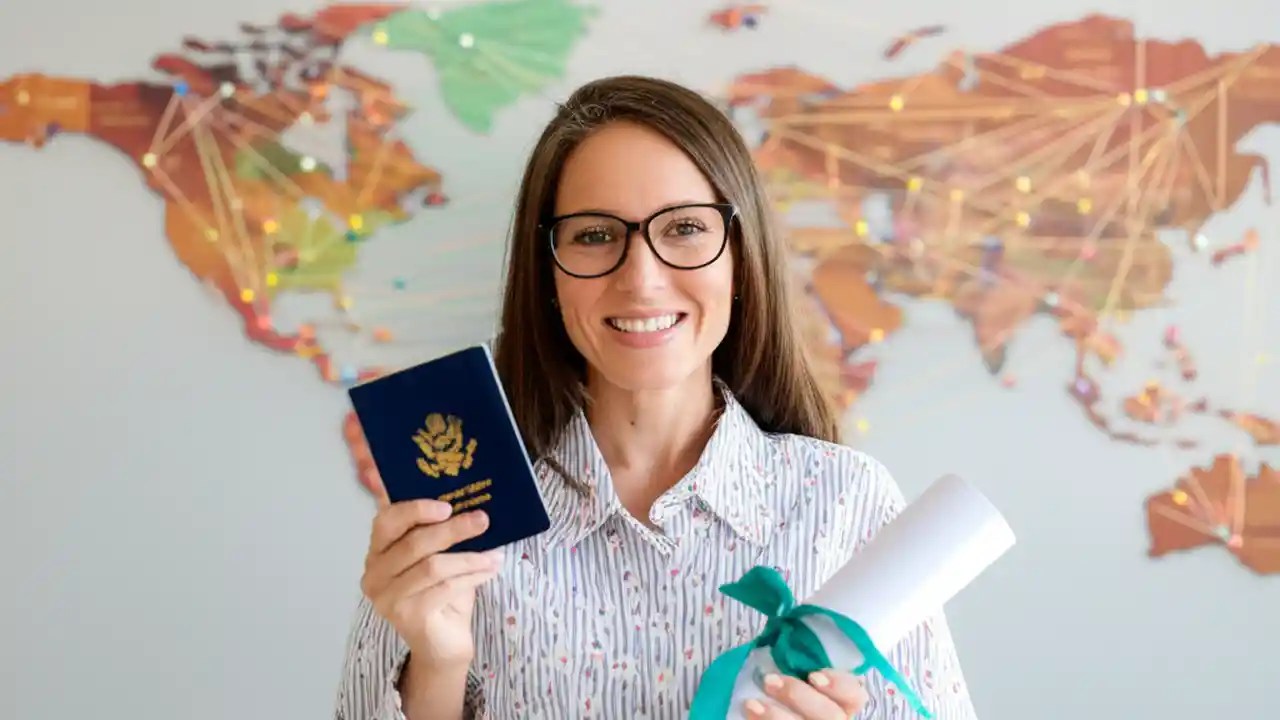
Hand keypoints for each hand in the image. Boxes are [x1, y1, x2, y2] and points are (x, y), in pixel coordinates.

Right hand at [358, 467, 502, 669]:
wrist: (442, 643)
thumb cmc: (441, 592)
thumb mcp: (437, 555)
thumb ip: (438, 531)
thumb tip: (469, 502)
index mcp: (378, 550)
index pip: (386, 520)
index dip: (415, 509)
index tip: (448, 506)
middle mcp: (374, 573)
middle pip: (414, 543)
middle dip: (453, 529)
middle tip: (483, 520)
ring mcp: (386, 597)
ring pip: (432, 566)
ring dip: (469, 557)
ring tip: (494, 553)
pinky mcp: (406, 616)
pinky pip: (444, 588)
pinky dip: (471, 576)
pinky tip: (489, 570)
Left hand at [744, 670, 868, 718]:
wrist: (763, 699)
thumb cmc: (781, 680)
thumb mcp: (793, 666)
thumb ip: (797, 658)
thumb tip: (783, 635)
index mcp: (840, 700)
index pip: (855, 694)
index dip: (839, 686)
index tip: (814, 675)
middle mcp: (833, 719)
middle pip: (831, 715)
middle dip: (799, 697)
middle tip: (770, 681)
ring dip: (776, 717)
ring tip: (751, 704)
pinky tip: (749, 714)